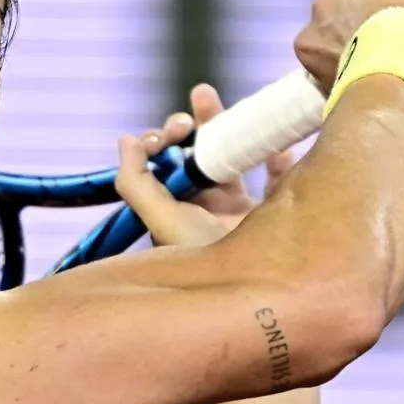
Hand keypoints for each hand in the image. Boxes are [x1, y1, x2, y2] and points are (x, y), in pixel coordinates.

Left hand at [116, 85, 295, 247]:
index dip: (166, 137)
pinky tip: (278, 145)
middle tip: (196, 108)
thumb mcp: (162, 219)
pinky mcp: (276, 213)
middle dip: (198, 123)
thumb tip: (124, 139)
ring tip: (229, 107)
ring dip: (234, 128)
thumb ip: (136, 183)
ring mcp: (243, 209)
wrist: (252, 295)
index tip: (170, 131)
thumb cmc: (202, 262)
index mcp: (179, 204)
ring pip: (237, 157)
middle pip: (202, 152)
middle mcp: (208, 205)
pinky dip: (279, 156)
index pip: (168, 160)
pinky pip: (279, 177)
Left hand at [294, 0, 403, 90]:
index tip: (397, 25)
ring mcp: (323, 9)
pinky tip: (340, 72)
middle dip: (361, 18)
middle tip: (375, 44)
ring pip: (329, 23)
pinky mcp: (306, 39)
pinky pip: (314, 49)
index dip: (392, 6)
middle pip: (354, 0)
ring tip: (356, 61)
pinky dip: (324, 59)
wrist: (392, 65)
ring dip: (339, 36)